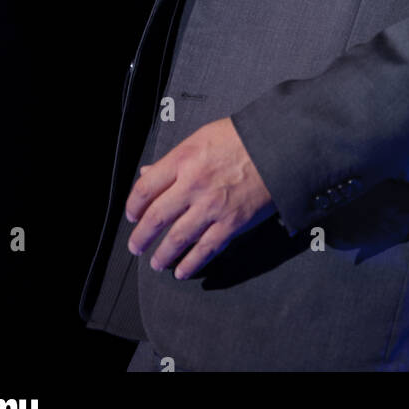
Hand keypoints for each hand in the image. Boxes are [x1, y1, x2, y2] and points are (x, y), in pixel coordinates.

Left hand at [125, 117, 275, 278]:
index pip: (146, 188)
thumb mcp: (200, 137)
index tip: (132, 215)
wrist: (277, 146)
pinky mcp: (231, 223)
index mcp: (183, 159)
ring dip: (162, 254)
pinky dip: (191, 263)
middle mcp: (193, 184)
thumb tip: (148, 172)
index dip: (133, 206)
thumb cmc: (240, 138)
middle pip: (156, 217)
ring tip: (156, 262)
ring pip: (177, 238)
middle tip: (135, 246)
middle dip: (141, 236)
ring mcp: (211, 206)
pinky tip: (182, 271)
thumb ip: (173, 158)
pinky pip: (205, 249)